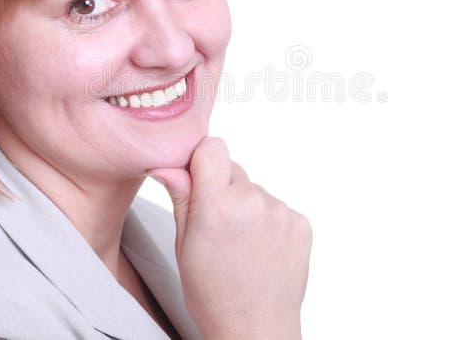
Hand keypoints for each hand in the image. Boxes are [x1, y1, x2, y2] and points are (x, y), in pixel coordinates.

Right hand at [147, 137, 311, 339]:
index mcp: (217, 206)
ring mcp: (280, 212)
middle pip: (233, 169)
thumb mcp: (184, 245)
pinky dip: (268, 221)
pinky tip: (259, 249)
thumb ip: (181, 197)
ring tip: (240, 245)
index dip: (202, 161)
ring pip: (255, 190)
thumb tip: (166, 164)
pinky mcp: (301, 223)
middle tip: (217, 227)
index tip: (198, 180)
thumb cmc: (214, 294)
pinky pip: (277, 207)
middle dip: (222, 189)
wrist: (254, 328)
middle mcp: (252, 203)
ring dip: (246, 207)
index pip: (212, 147)